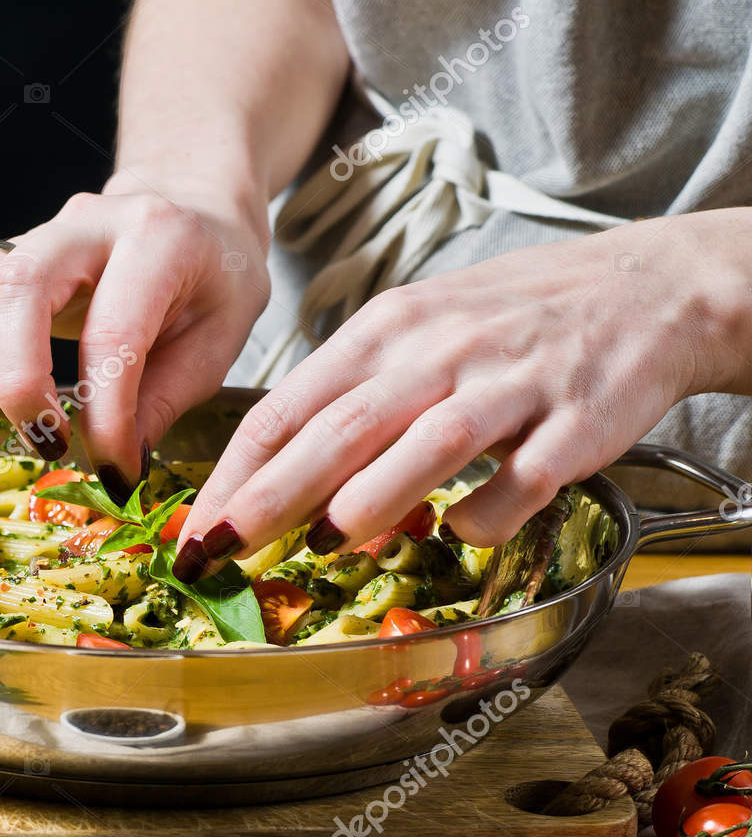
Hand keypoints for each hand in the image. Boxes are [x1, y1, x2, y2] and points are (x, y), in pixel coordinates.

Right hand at [0, 174, 269, 500]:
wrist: (195, 221)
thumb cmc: (212, 284)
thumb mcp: (217, 344)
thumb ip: (164, 401)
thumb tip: (115, 466)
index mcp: (159, 239)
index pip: (113, 333)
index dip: (106, 417)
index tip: (114, 470)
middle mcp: (88, 224)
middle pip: (18, 286)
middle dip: (20, 381)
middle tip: (48, 443)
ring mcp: (38, 234)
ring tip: (35, 421)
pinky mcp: (5, 258)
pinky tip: (16, 393)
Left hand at [171, 209, 751, 581]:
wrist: (643, 288)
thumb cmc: (506, 322)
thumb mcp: (415, 333)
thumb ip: (350, 397)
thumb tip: (275, 474)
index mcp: (385, 329)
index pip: (287, 406)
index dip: (234, 474)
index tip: (194, 528)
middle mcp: (438, 350)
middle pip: (338, 429)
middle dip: (270, 497)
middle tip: (220, 549)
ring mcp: (508, 384)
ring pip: (426, 445)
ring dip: (371, 500)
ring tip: (328, 543)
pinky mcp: (574, 422)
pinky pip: (523, 479)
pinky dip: (486, 513)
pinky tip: (462, 534)